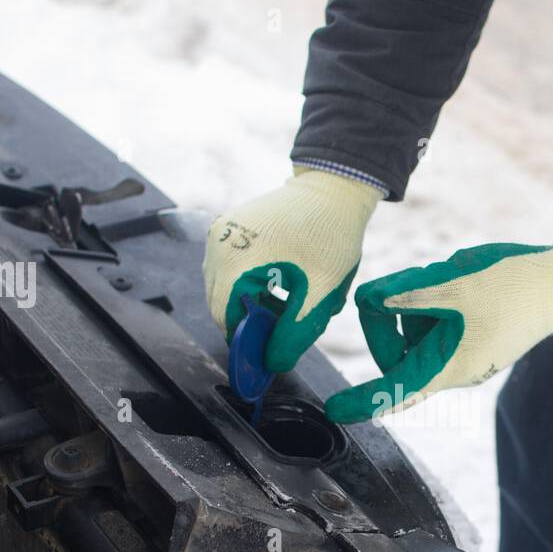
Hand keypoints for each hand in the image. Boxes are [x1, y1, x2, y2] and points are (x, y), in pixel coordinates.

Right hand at [203, 167, 380, 371]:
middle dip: (250, 321)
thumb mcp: (320, 292)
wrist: (334, 187)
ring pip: (224, 287)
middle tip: (283, 328)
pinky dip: (250, 283)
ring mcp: (220, 233)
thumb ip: (295, 333)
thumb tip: (274, 364)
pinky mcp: (228, 227)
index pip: (224, 317)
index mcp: (236, 259)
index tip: (269, 351)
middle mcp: (218, 244)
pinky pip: (229, 267)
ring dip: (251, 303)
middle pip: (220, 303)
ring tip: (288, 302)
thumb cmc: (331, 234)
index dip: (245, 340)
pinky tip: (281, 283)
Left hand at [325, 241, 552, 422]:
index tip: (336, 409)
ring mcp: (466, 357)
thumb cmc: (513, 284)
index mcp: (449, 365)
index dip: (363, 400)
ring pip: (417, 336)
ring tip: (449, 278)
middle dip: (394, 320)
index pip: (395, 390)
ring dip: (419, 305)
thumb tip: (370, 302)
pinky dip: (436, 306)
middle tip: (415, 284)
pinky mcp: (475, 343)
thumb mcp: (454, 282)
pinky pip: (439, 328)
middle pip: (400, 355)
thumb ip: (407, 295)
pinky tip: (461, 283)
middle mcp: (455, 369)